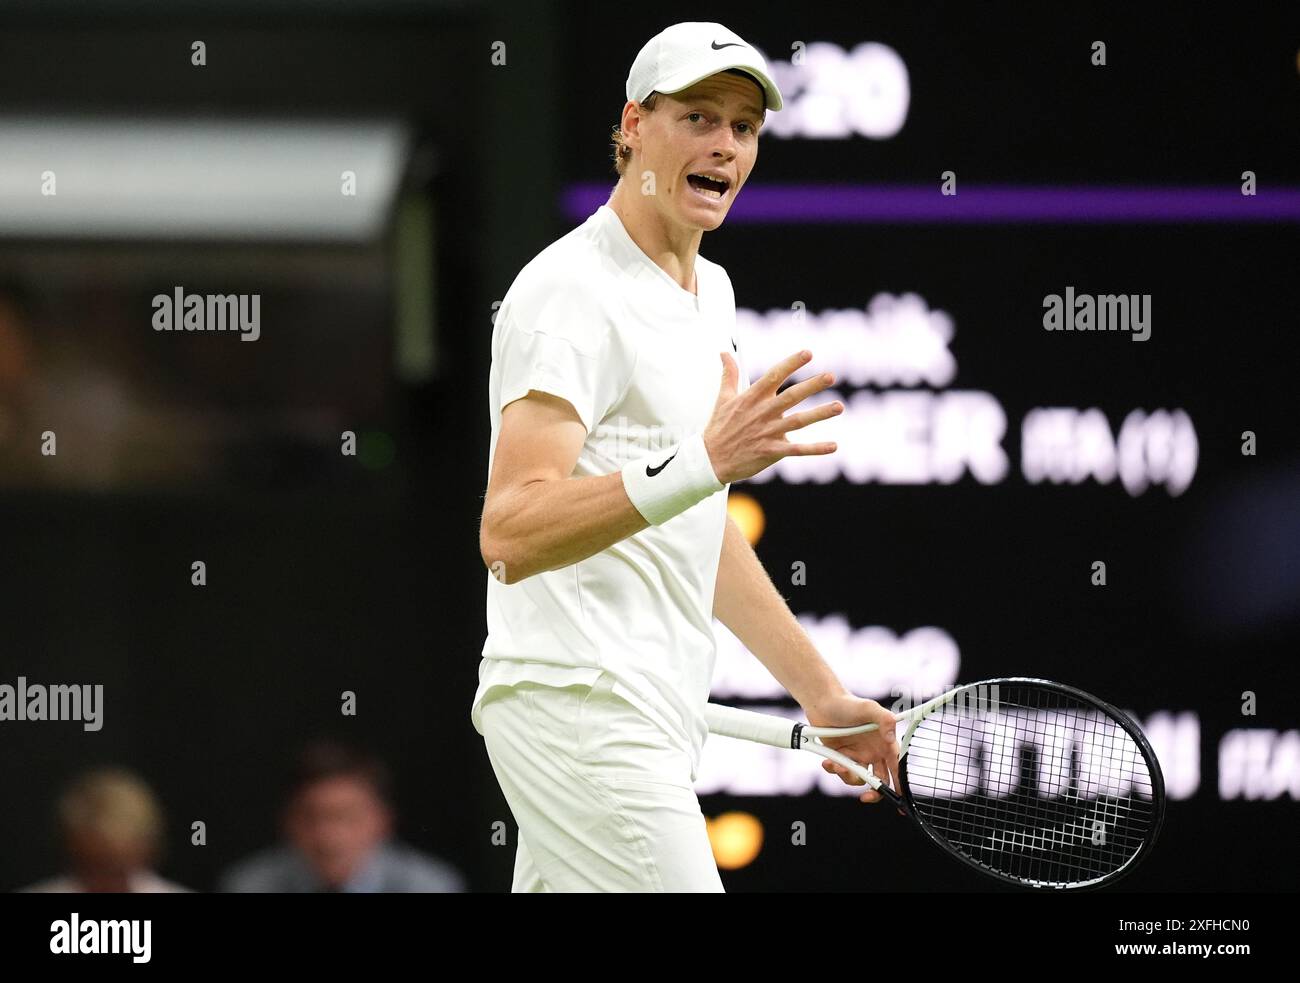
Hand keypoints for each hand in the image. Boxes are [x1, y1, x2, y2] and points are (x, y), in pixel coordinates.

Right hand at [702, 349, 842, 484]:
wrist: (710, 460)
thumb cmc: (719, 427)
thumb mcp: (723, 398)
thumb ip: (729, 374)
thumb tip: (724, 353)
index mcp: (752, 398)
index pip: (774, 376)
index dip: (791, 364)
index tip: (808, 353)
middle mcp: (762, 413)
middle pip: (791, 397)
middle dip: (811, 386)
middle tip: (830, 376)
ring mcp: (768, 432)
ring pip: (798, 421)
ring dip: (820, 414)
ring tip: (839, 406)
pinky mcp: (771, 452)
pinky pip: (797, 450)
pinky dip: (815, 449)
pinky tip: (834, 446)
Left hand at [803, 695, 901, 805]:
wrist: (823, 703)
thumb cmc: (849, 703)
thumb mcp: (869, 708)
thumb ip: (885, 720)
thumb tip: (891, 739)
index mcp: (885, 743)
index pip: (898, 767)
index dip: (901, 784)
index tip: (901, 799)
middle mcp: (874, 752)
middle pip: (881, 780)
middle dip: (875, 792)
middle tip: (866, 797)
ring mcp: (857, 756)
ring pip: (859, 779)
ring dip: (848, 776)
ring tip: (838, 765)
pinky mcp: (841, 757)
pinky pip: (841, 772)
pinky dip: (834, 770)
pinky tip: (828, 761)